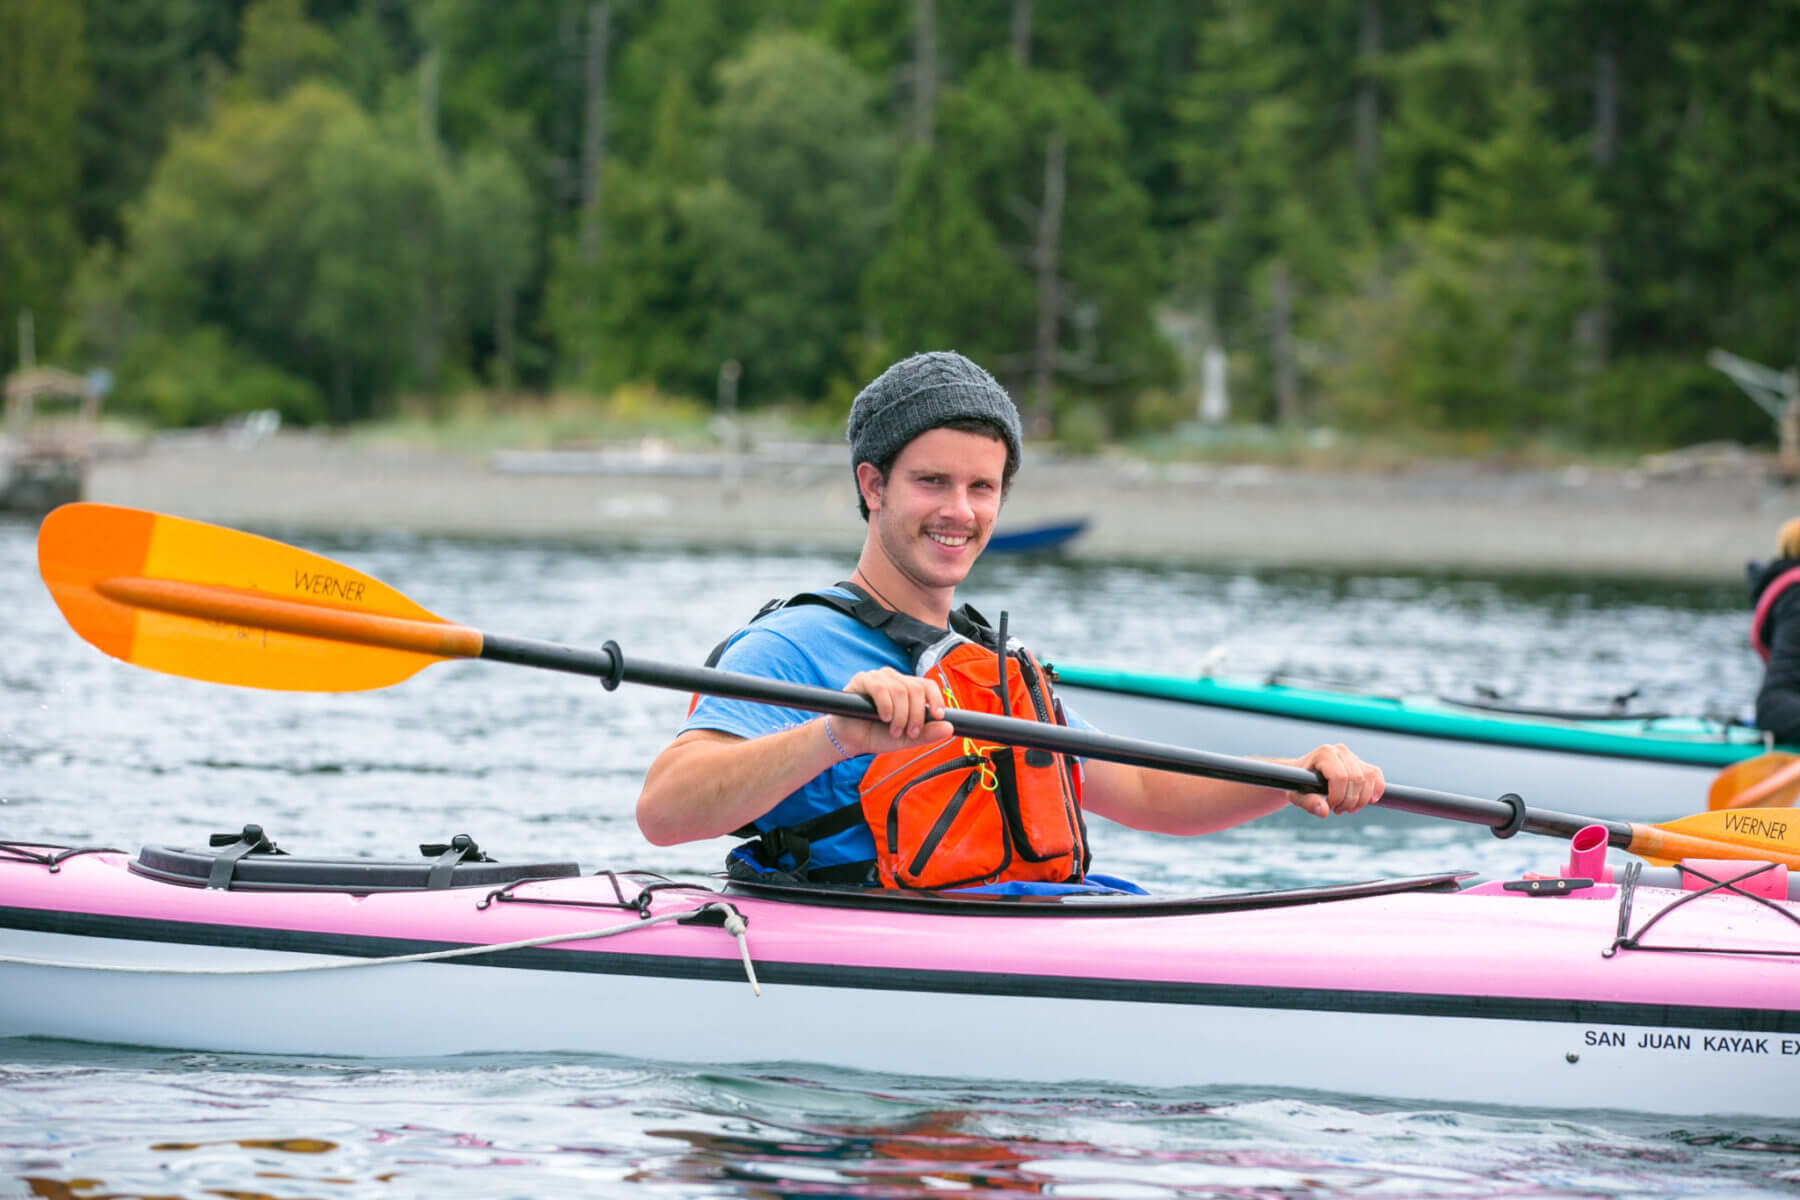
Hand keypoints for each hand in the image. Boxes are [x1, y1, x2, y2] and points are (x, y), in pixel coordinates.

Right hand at [833, 667, 952, 755]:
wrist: (851, 740)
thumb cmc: (878, 735)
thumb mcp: (906, 739)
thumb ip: (927, 734)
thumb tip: (949, 728)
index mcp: (907, 688)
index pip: (927, 685)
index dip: (936, 699)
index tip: (938, 716)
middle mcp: (894, 679)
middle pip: (916, 689)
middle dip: (916, 715)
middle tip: (910, 733)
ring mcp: (878, 677)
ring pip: (901, 690)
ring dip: (901, 715)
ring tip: (894, 730)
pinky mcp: (862, 680)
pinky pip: (880, 688)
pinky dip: (887, 706)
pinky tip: (884, 718)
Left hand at [1284, 743, 1384, 817]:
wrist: (1301, 776)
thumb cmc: (1298, 785)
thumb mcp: (1297, 796)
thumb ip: (1308, 803)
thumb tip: (1324, 811)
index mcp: (1324, 754)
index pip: (1340, 777)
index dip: (1338, 796)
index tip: (1330, 806)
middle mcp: (1340, 751)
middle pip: (1357, 779)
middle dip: (1350, 801)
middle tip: (1338, 810)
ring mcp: (1351, 756)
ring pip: (1369, 778)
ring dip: (1362, 799)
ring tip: (1347, 808)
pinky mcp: (1360, 763)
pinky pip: (1375, 774)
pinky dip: (1376, 789)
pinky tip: (1369, 800)